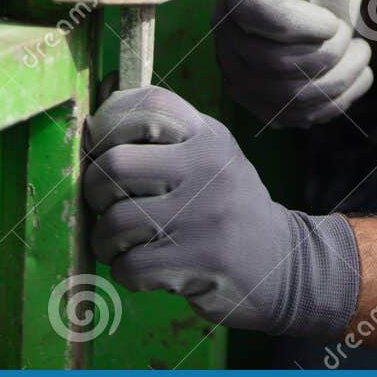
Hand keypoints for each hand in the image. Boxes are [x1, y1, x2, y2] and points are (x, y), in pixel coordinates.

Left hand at [83, 86, 357, 336]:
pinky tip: (144, 269)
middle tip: (106, 205)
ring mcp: (206, 213)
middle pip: (116, 163)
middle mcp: (209, 166)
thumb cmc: (227, 209)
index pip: (150, 104)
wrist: (284, 263)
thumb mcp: (211, 160)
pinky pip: (129, 265)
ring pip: (115, 221)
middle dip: (94, 191)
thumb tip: (92, 128)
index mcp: (208, 136)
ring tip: (122, 245)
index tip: (101, 148)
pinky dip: (125, 272)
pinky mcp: (200, 258)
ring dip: (105, 240)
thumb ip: (166, 142)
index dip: (109, 122)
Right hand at [211, 0, 373, 127]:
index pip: (254, 16)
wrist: (331, 15)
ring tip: (358, 54)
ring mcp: (236, 69)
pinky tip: (350, 76)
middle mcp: (225, 29)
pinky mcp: (255, 100)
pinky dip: (336, 101)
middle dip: (327, 54)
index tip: (332, 22)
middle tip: (349, 36)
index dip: (299, 25)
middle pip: (271, 63)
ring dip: (339, 78)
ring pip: (286, 96)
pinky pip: (295, 116)